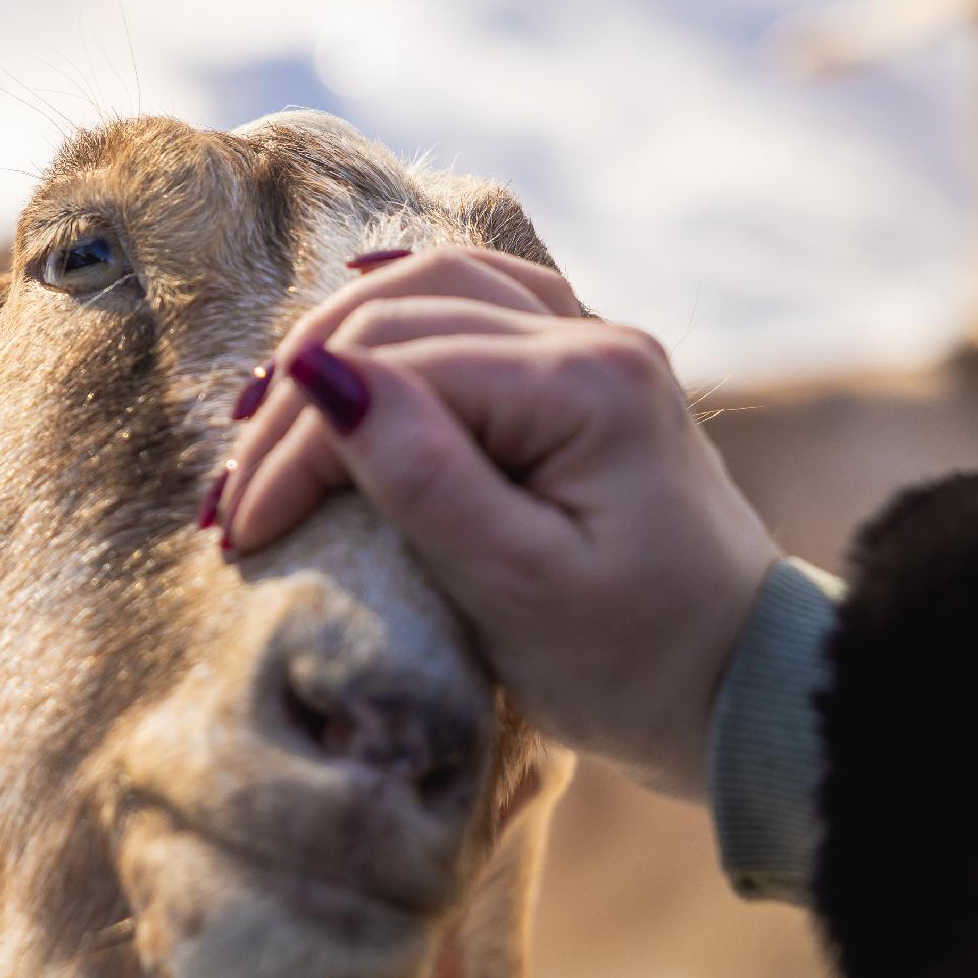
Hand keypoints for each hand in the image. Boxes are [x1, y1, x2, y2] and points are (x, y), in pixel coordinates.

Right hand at [217, 247, 778, 801]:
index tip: (244, 536)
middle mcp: (594, 339)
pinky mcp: (582, 372)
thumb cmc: (633, 662)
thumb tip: (323, 378)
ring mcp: (593, 344)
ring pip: (433, 287)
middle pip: (402, 316)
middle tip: (237, 500)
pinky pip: (475, 303)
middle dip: (300, 402)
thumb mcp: (517, 589)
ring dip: (338, 346)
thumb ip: (422, 476)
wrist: (740, 689)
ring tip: (266, 425)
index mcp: (586, 386)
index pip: (395, 373)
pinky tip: (348, 340)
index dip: (300, 446)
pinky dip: (399, 319)